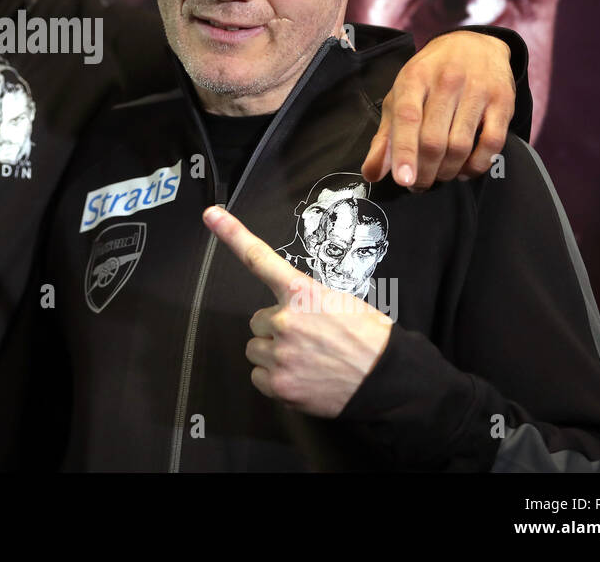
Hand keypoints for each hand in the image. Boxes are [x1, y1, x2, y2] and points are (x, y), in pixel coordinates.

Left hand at [204, 206, 391, 417]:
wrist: (387, 380)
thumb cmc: (371, 339)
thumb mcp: (341, 302)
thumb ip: (306, 300)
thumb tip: (291, 307)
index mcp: (302, 293)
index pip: (260, 259)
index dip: (232, 234)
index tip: (211, 216)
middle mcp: (285, 320)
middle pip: (258, 320)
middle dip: (275, 328)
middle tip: (307, 338)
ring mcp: (280, 354)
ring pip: (256, 349)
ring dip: (274, 353)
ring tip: (307, 359)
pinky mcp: (279, 384)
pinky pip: (259, 377)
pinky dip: (275, 379)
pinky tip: (301, 377)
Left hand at [362, 29, 512, 188]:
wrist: (474, 45)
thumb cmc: (430, 76)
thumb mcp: (400, 97)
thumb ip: (385, 137)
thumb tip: (372, 173)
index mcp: (415, 78)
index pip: (407, 118)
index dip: (404, 152)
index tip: (404, 180)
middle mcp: (447, 81)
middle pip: (434, 139)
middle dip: (425, 171)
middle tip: (419, 184)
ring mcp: (478, 90)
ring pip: (461, 145)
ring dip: (448, 171)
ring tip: (439, 176)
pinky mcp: (503, 102)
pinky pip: (492, 143)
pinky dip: (476, 165)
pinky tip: (465, 170)